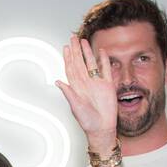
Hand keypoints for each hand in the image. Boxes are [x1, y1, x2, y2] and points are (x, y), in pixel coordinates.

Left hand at [55, 35, 117, 149]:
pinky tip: (101, 51)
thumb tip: (58, 82)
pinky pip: (105, 70)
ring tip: (84, 41)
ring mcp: (97, 83)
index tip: (66, 47)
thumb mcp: (76, 107)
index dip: (68, 58)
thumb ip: (69, 94)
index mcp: (77, 87)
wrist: (102, 128)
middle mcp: (86, 83)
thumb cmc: (88, 121)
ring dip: (87, 53)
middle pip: (80, 63)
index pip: (71, 69)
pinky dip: (104, 60)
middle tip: (73, 38)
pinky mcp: (107, 86)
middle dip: (76, 50)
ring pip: (91, 64)